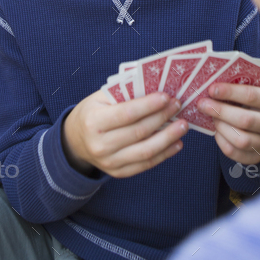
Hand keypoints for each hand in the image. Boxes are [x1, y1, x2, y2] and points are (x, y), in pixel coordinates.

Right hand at [62, 90, 186, 178]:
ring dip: (168, 138)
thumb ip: (125, 92)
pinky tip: (177, 143)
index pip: (126, 114)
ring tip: (183, 126)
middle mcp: (100, 145)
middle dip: (162, 118)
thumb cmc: (94, 112)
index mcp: (93, 122)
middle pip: (139, 132)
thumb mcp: (101, 97)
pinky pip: (145, 164)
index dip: (148, 105)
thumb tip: (156, 87)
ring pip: (145, 152)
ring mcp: (109, 162)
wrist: (76, 140)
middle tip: (178, 106)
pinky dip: (164, 154)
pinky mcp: (118, 172)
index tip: (166, 97)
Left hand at [197, 82, 259, 165]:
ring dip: (221, 127)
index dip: (230, 92)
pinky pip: (235, 153)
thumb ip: (237, 87)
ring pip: (241, 140)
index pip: (252, 96)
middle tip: (202, 104)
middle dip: (220, 111)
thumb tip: (211, 85)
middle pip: (245, 120)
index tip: (211, 89)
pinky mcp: (257, 157)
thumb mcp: (252, 91)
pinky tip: (217, 131)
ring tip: (212, 117)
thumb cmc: (251, 103)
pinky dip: (221, 141)